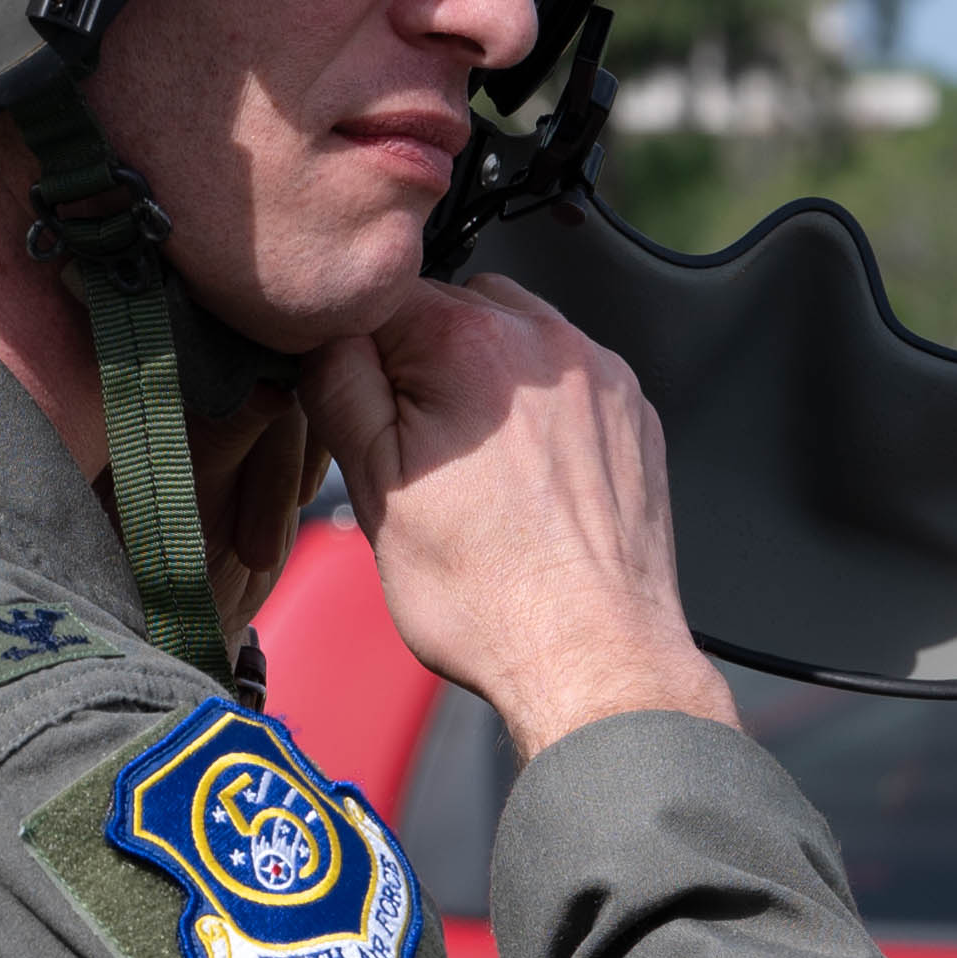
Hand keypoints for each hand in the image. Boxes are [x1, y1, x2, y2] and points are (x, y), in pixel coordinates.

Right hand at [304, 275, 734, 757]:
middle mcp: (545, 342)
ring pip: (514, 339)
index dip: (359, 353)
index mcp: (469, 344)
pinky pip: (567, 381)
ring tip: (476, 468)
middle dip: (425, 361)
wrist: (592, 659)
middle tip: (420, 450)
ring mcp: (599, 375)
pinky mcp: (633, 413)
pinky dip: (538, 411)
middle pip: (452, 308)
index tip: (366, 409)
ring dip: (484, 380)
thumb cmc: (486, 597)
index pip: (383, 298)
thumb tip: (323, 333)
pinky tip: (525, 478)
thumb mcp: (374, 489)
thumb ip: (339, 386)